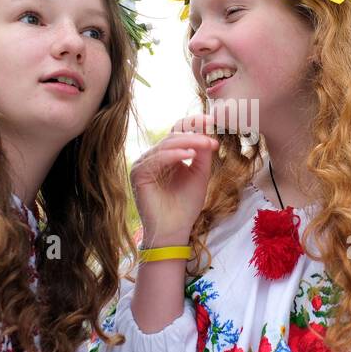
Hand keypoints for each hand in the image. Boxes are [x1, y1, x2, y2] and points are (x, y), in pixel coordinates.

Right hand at [131, 112, 218, 246]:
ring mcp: (144, 164)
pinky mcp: (138, 174)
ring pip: (166, 145)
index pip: (178, 133)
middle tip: (212, 139)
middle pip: (173, 137)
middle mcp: (154, 158)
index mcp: (167, 156)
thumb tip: (207, 132)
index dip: (193, 124)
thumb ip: (203, 154)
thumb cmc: (186, 205)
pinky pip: (157, 158)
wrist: (174, 231)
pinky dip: (174, 155)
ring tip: (205, 145)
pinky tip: (189, 156)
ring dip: (188, 142)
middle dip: (195, 135)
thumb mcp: (200, 175)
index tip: (211, 120)